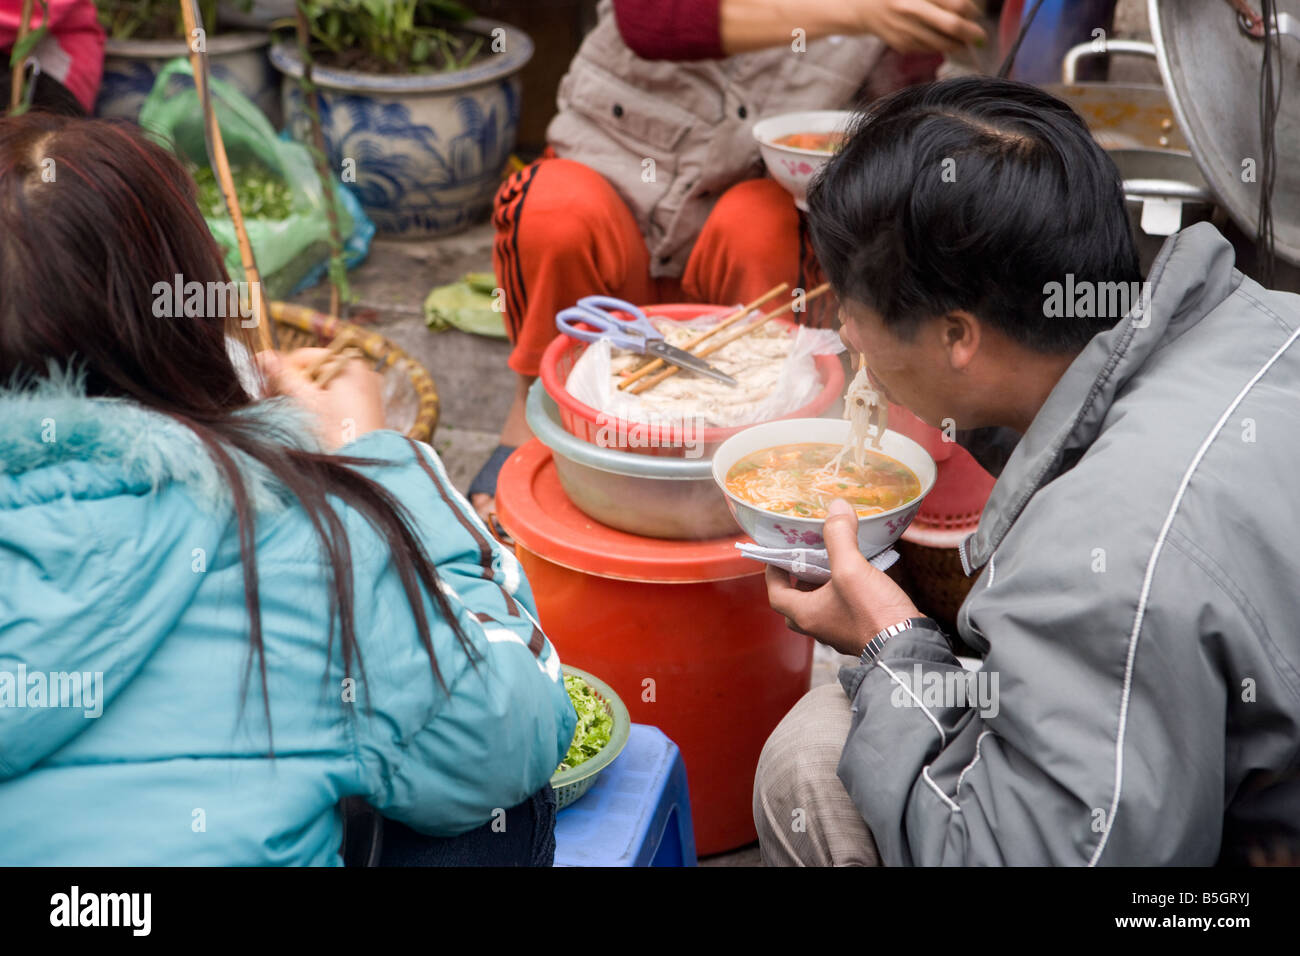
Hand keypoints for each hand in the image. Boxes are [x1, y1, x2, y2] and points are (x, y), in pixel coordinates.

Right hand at [256, 348, 386, 450]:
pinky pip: (339, 397)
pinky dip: (323, 404)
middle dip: (294, 384)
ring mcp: (367, 389)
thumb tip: (262, 356)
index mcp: (349, 364)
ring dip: (306, 395)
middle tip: (274, 400)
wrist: (363, 462)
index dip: (283, 371)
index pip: (305, 357)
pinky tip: (311, 418)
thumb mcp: (305, 399)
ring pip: (326, 385)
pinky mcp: (367, 407)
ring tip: (293, 411)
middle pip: (316, 371)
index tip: (267, 388)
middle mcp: (362, 372)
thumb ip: (283, 376)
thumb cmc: (337, 431)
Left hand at [766, 498, 920, 656]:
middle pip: (796, 601)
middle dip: (798, 578)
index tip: (777, 555)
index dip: (773, 573)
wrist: (907, 645)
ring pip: (819, 606)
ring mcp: (839, 631)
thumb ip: (839, 537)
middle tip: (806, 557)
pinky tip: (858, 576)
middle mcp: (818, 626)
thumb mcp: (851, 569)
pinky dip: (841, 592)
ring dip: (821, 584)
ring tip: (833, 560)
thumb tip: (836, 508)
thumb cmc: (872, 613)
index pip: (776, 594)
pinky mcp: (859, 631)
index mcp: (806, 614)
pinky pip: (840, 609)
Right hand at [854, 0, 986, 53]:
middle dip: (970, 33)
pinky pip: (928, 48)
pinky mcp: (901, 44)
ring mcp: (905, 29)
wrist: (865, 7)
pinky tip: (946, 43)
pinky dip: (940, 46)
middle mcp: (910, 9)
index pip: (955, 4)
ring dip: (958, 44)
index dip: (971, 11)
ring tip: (965, 42)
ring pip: (941, 42)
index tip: (976, 14)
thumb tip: (968, 9)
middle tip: (980, 36)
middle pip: (950, 25)